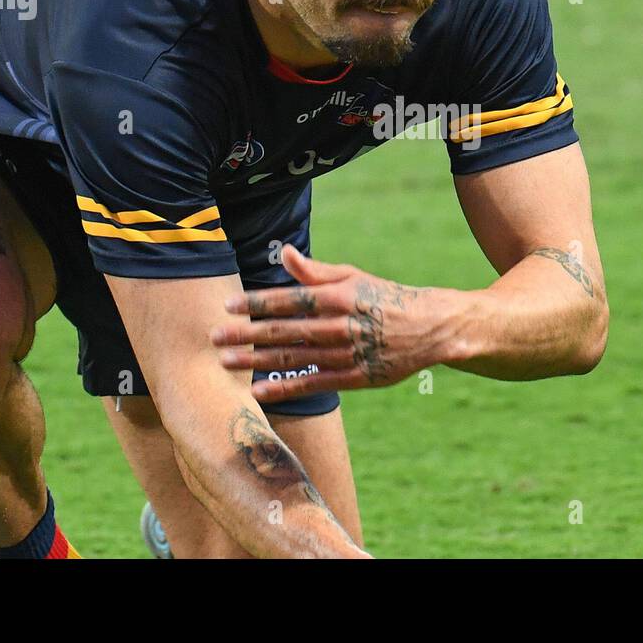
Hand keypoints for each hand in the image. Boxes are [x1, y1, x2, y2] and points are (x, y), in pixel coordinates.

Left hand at [212, 245, 456, 403]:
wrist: (429, 328)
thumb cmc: (383, 297)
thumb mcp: (352, 277)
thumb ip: (315, 271)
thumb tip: (283, 252)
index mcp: (338, 297)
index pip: (290, 299)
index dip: (258, 302)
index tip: (229, 305)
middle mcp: (339, 326)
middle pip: (285, 330)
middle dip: (246, 333)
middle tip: (214, 336)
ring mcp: (346, 354)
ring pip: (294, 357)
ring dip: (257, 360)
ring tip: (226, 361)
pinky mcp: (353, 377)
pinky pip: (312, 383)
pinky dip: (284, 387)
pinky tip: (258, 390)